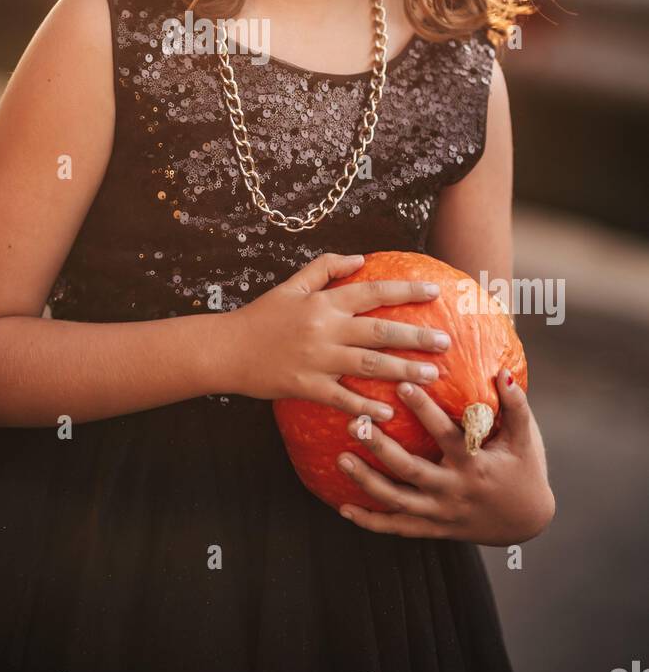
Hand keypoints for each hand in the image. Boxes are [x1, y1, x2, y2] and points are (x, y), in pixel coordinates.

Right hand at [222, 251, 450, 415]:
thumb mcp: (291, 285)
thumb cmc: (260, 316)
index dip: (405, 289)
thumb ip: (325, 269)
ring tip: (431, 376)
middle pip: (379, 331)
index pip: (372, 291)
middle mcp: (325, 329)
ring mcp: (317, 359)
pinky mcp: (307, 386)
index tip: (434, 290)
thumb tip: (360, 259)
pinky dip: (366, 407)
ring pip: (369, 365)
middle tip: (446, 343)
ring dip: (403, 371)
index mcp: (324, 302)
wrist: (225, 349)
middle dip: (416, 336)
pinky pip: (342, 399)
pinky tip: (389, 413)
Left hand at [335, 368, 555, 544]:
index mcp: (475, 464)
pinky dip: (371, 522)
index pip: (446, 434)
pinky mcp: (435, 529)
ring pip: (398, 502)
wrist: (529, 522)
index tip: (402, 384)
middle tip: (355, 422)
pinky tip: (344, 509)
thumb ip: (516, 406)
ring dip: (367, 482)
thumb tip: (504, 373)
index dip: (425, 410)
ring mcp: (442, 513)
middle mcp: (455, 490)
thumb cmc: (525, 470)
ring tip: (341, 459)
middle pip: (411, 470)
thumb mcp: (525, 439)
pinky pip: (399, 529)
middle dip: (380, 447)